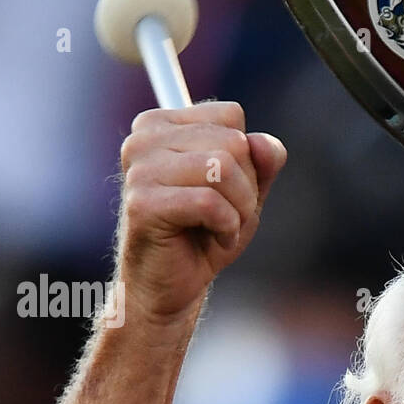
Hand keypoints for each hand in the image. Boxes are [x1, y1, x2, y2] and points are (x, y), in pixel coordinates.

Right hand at [116, 102, 287, 322]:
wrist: (171, 287)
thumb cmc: (205, 236)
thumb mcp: (246, 192)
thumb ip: (262, 162)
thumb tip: (264, 143)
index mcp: (161, 124)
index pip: (230, 116)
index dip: (247, 158)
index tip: (228, 189)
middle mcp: (143, 138)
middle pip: (232, 142)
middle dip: (247, 187)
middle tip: (229, 216)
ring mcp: (139, 169)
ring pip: (222, 168)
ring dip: (240, 209)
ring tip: (224, 228)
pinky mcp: (143, 203)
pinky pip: (210, 202)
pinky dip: (228, 227)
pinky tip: (217, 240)